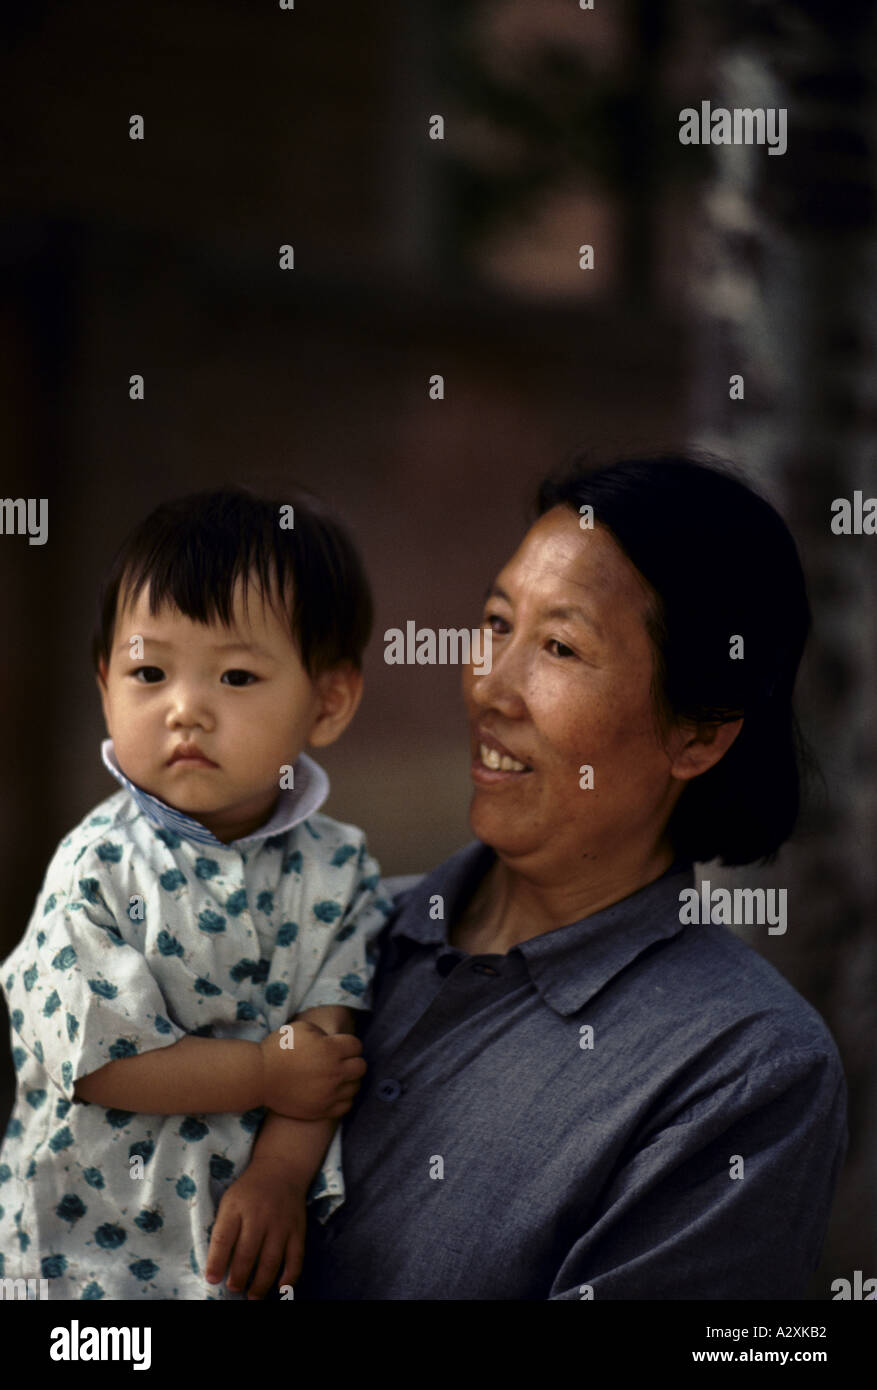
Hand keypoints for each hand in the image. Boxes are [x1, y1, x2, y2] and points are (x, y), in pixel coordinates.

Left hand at [204, 1159, 306, 1298]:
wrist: (282, 1169)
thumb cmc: (249, 1191)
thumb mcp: (229, 1201)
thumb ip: (223, 1230)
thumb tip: (216, 1267)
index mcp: (236, 1207)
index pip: (223, 1238)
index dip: (216, 1262)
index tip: (211, 1280)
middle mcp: (259, 1215)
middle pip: (247, 1253)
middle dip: (238, 1276)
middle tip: (233, 1288)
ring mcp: (281, 1224)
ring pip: (270, 1260)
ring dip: (260, 1283)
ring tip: (251, 1296)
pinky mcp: (298, 1230)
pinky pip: (295, 1258)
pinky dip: (289, 1277)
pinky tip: (280, 1289)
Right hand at [259, 1018, 365, 1120]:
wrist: (259, 1077)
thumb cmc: (278, 1048)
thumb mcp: (302, 1028)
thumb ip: (325, 1033)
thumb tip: (337, 1041)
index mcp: (331, 1049)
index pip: (357, 1046)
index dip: (349, 1044)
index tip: (340, 1046)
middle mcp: (334, 1072)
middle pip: (361, 1067)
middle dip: (353, 1061)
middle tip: (341, 1062)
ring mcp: (329, 1094)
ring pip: (355, 1087)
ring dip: (349, 1080)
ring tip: (337, 1077)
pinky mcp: (321, 1110)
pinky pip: (346, 1106)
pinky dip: (343, 1098)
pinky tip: (333, 1092)